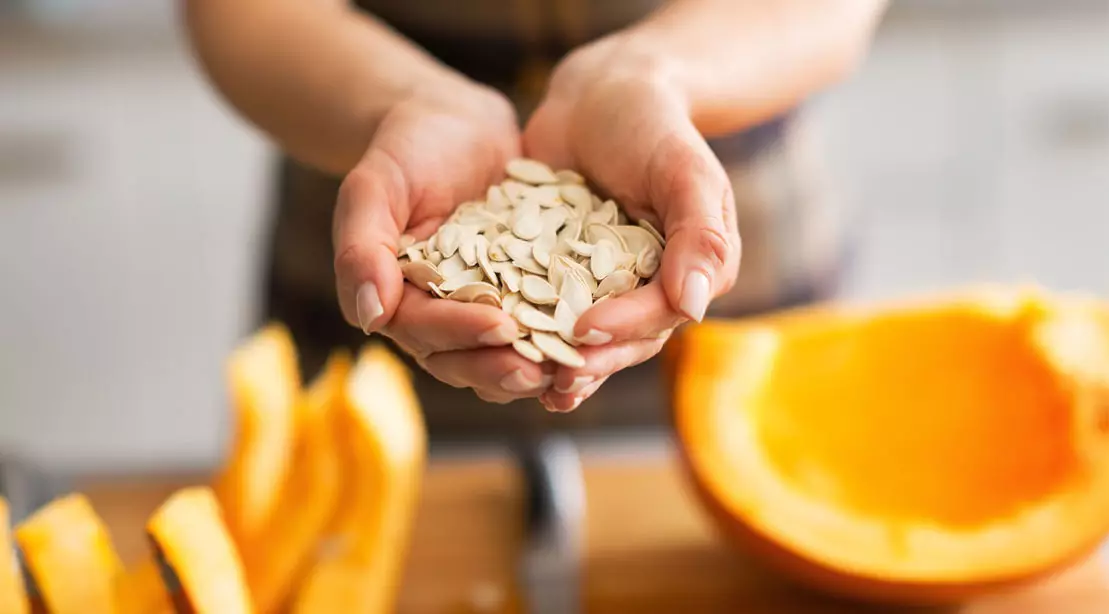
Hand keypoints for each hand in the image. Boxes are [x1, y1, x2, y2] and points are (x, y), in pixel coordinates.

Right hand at [334, 78, 554, 402]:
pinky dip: (565, 337)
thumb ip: (362, 249)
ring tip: (572, 369)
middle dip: (502, 368)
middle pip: (466, 359)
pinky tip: (597, 334)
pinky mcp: (525, 295)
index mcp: (398, 300)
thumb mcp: (374, 187)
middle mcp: (440, 315)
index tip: (499, 327)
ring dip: (536, 366)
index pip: (425, 331)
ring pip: (504, 355)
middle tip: (541, 371)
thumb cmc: (405, 150)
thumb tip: (369, 317)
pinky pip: (543, 326)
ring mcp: (485, 308)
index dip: (461, 333)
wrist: (457, 124)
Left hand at [523, 39, 741, 411]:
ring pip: (582, 337)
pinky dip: (523, 331)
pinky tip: (495, 348)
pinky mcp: (556, 274)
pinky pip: (542, 309)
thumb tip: (696, 306)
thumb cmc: (653, 124)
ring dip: (555, 363)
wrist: (599, 95)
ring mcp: (600, 284)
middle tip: (553, 383)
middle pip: (621, 339)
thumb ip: (700, 235)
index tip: (586, 331)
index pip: (659, 315)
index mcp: (689, 272)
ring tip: (527, 386)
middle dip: (589, 363)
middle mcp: (648, 287)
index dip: (624, 329)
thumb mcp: (684, 169)